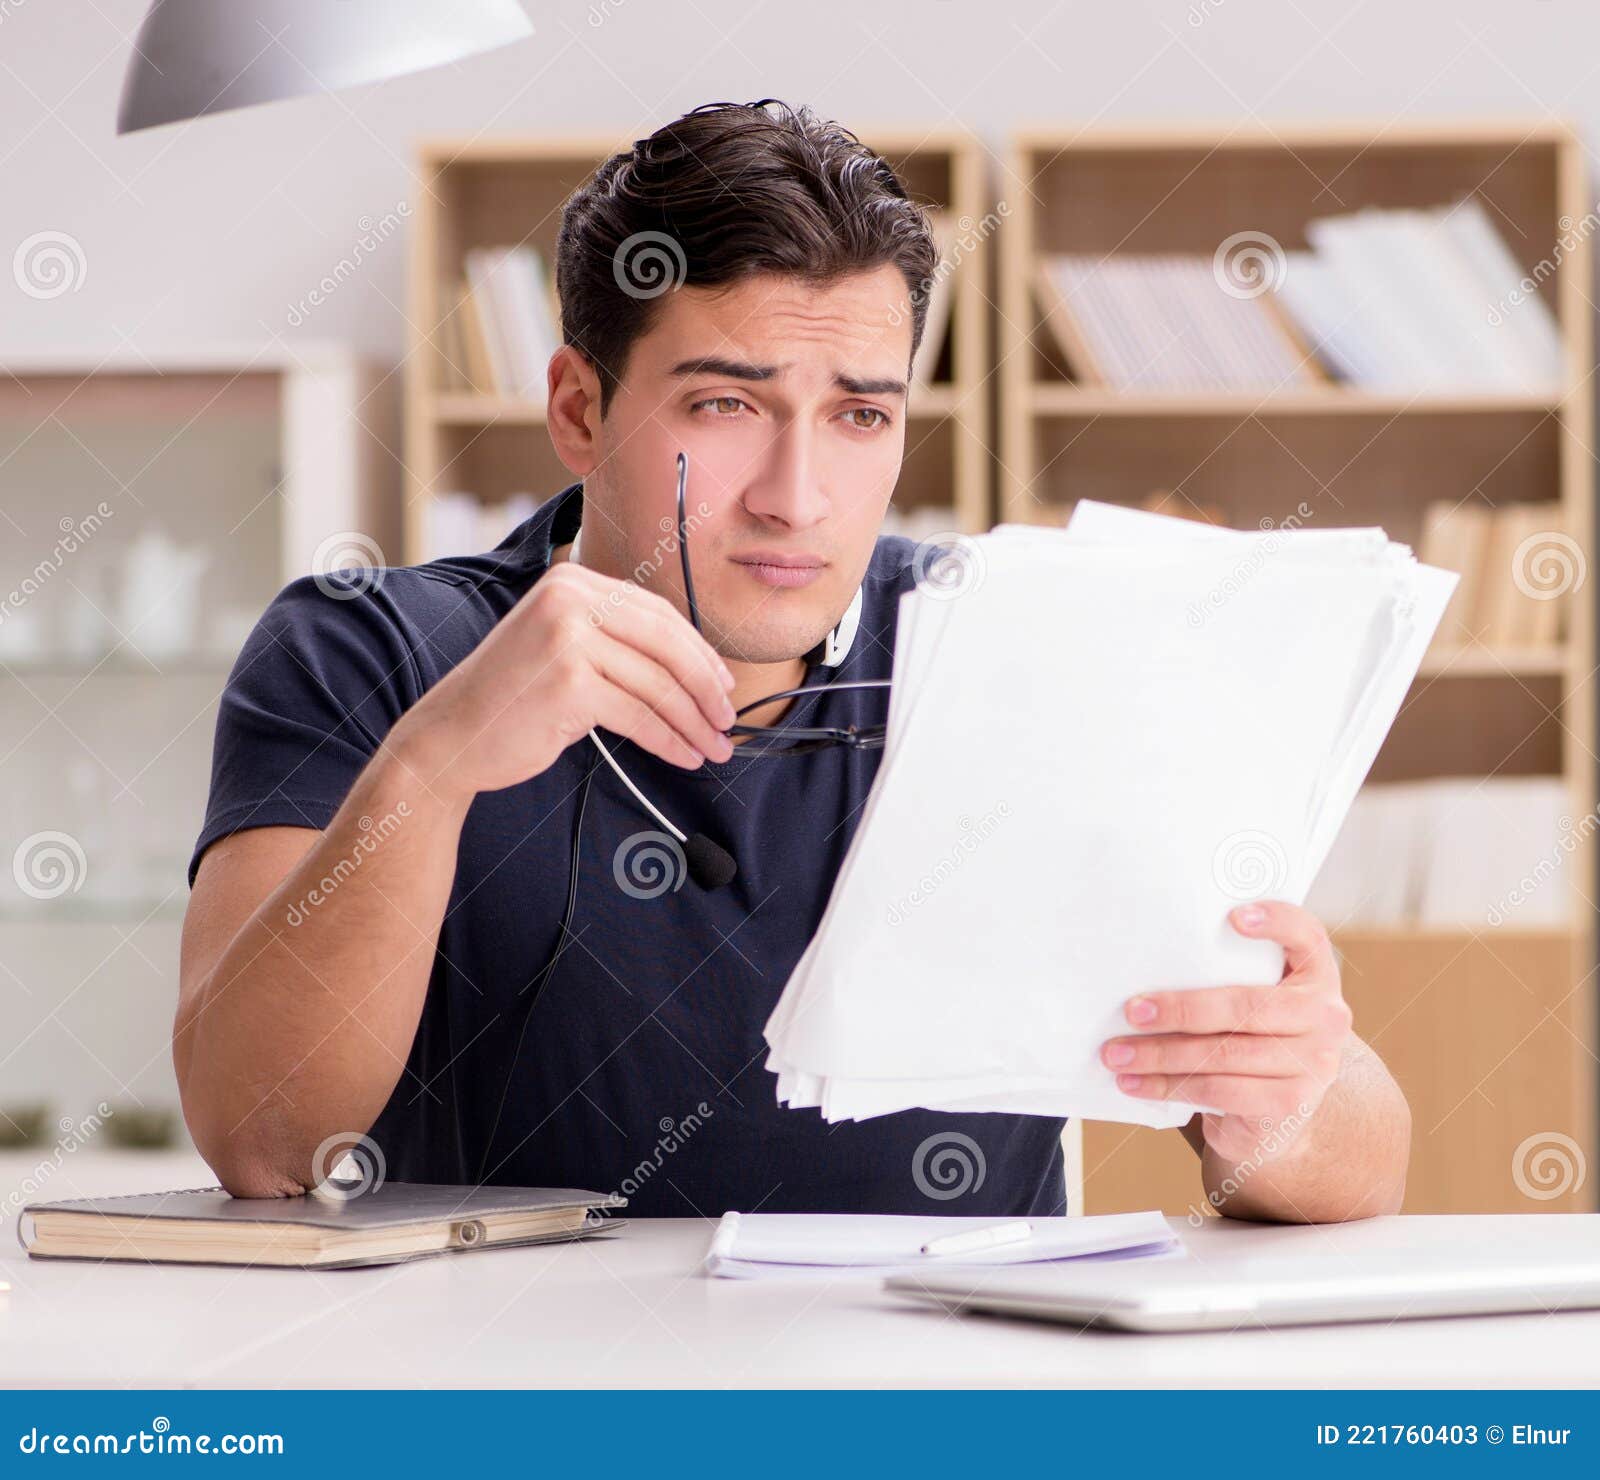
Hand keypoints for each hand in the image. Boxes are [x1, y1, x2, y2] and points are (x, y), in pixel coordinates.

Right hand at [387, 561, 736, 799]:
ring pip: (658, 683)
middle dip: (706, 687)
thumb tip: (696, 668)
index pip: (657, 613)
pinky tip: (684, 754)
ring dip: (694, 721)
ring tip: (714, 746)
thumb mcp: (563, 647)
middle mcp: (570, 598)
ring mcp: (568, 636)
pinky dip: (669, 739)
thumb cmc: (512, 699)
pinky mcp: (569, 682)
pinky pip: (640, 714)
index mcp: (573, 581)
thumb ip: (615, 642)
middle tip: (728, 719)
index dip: (698, 651)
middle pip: (667, 643)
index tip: (723, 683)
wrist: (450, 736)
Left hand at [1100, 900, 1352, 1162]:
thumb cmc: (1249, 1037)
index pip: (1308, 936)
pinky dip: (1170, 1086)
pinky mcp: (1289, 1103)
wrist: (1278, 1110)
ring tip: (1117, 1054)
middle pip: (1246, 1005)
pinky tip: (1136, 1084)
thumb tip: (1141, 963)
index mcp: (1316, 974)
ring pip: (1224, 1054)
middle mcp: (1325, 1015)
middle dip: (1180, 1009)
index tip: (1233, 917)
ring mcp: (1313, 1062)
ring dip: (1161, 1055)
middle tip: (1132, 1011)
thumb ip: (1224, 974)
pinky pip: (1219, 1091)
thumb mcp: (1251, 998)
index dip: (1277, 922)